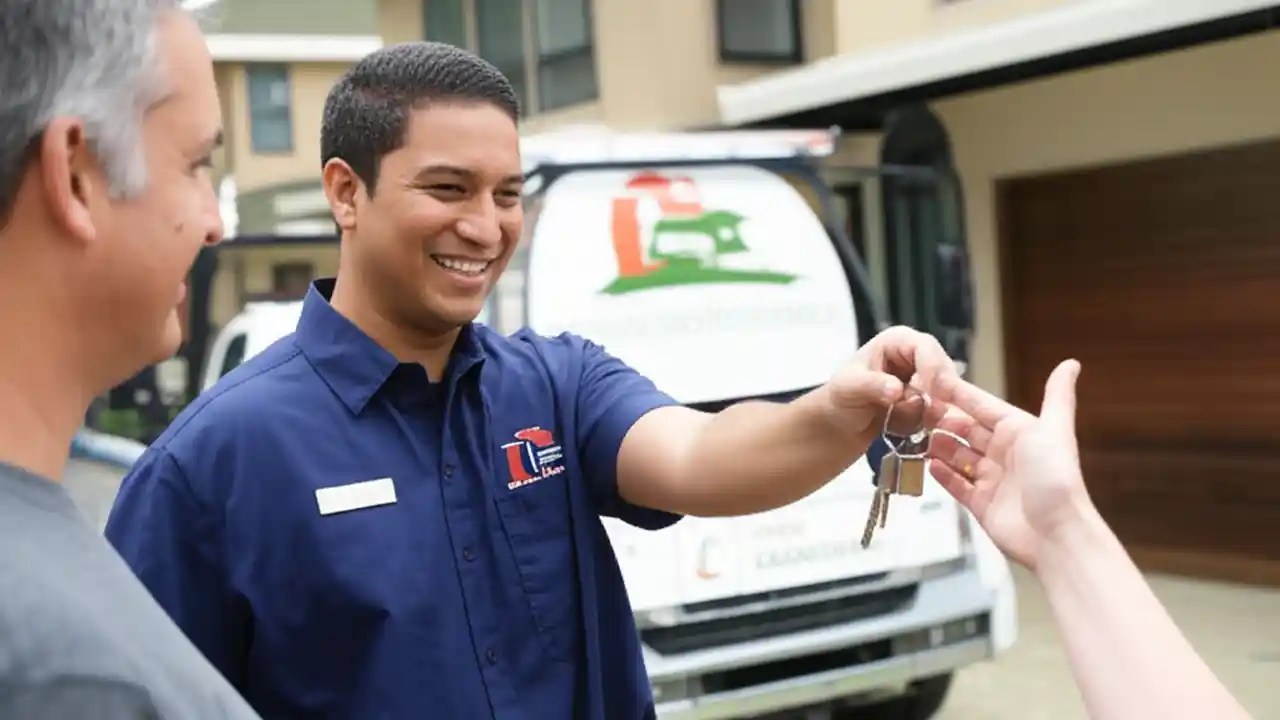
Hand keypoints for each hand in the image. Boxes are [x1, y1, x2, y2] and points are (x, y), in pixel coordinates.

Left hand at [822, 325, 956, 435]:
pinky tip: (930, 434)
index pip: (924, 348)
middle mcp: (918, 358)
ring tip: (931, 427)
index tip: (934, 392)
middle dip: (944, 395)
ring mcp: (928, 383)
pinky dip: (939, 425)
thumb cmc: (840, 398)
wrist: (840, 424)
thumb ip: (871, 385)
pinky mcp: (931, 406)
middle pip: (945, 372)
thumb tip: (896, 390)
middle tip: (938, 416)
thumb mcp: (848, 388)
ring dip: (941, 413)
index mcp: (898, 341)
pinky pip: (944, 414)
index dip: (933, 368)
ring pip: (948, 396)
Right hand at [926, 359, 1095, 569]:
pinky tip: (927, 463)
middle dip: (942, 420)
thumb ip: (1057, 395)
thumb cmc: (1055, 478)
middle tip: (915, 410)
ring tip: (915, 436)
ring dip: (938, 446)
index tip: (931, 380)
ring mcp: (992, 479)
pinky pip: (956, 485)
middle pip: (966, 430)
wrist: (1055, 534)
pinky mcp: (981, 504)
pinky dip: (941, 475)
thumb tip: (1071, 363)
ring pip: (957, 456)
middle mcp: (1004, 453)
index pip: (981, 406)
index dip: (957, 394)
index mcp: (1019, 432)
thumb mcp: (1054, 429)